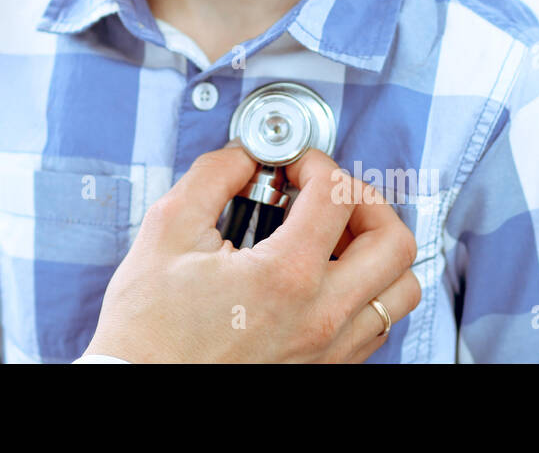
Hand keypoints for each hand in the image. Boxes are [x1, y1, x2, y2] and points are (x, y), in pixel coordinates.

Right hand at [84, 142, 420, 361]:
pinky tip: (324, 274)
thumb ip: (212, 177)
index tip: (292, 165)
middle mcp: (320, 317)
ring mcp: (329, 349)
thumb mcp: (166, 230)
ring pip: (400, 289)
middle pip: (395, 242)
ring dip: (376, 248)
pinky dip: (366, 289)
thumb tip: (245, 156)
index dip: (315, 163)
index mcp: (284, 277)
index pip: (337, 196)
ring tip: (335, 233)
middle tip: (327, 192)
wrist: (138, 382)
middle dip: (364, 199)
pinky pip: (378, 324)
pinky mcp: (326, 368)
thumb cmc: (149, 328)